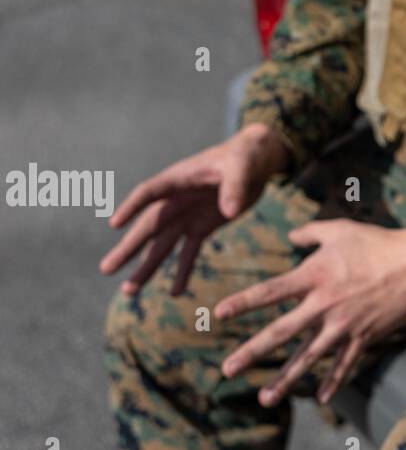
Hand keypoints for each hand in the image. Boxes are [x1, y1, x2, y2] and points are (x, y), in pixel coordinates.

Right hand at [100, 124, 288, 294]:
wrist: (256, 161)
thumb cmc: (246, 156)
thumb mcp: (242, 168)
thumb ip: (234, 188)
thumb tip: (230, 211)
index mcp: (178, 179)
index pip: (149, 193)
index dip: (132, 207)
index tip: (115, 224)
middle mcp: (176, 200)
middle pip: (148, 227)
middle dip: (128, 249)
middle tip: (107, 269)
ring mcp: (186, 216)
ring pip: (162, 245)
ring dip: (146, 268)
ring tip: (129, 292)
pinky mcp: (202, 227)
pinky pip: (189, 253)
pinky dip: (183, 272)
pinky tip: (176, 293)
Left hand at [216, 218, 405, 405]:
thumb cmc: (377, 241)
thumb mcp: (339, 229)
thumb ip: (309, 233)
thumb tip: (290, 235)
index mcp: (314, 276)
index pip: (271, 292)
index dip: (243, 302)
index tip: (218, 314)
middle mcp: (324, 305)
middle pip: (281, 333)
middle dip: (251, 353)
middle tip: (227, 370)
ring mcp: (344, 325)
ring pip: (308, 358)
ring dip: (284, 380)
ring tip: (264, 398)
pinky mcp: (365, 336)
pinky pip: (345, 364)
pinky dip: (332, 381)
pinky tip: (319, 398)